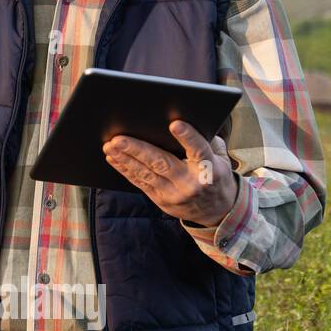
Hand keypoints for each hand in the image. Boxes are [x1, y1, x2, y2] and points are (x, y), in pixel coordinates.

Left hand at [102, 120, 237, 226]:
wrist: (218, 211)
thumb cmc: (216, 175)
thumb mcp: (220, 158)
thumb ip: (206, 140)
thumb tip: (184, 119)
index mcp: (210, 169)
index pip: (199, 151)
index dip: (188, 137)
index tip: (175, 124)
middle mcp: (191, 183)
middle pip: (162, 163)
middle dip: (137, 150)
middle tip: (118, 138)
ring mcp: (175, 194)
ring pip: (146, 174)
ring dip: (125, 159)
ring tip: (110, 146)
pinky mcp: (162, 201)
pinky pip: (140, 183)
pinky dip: (125, 170)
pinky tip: (114, 158)